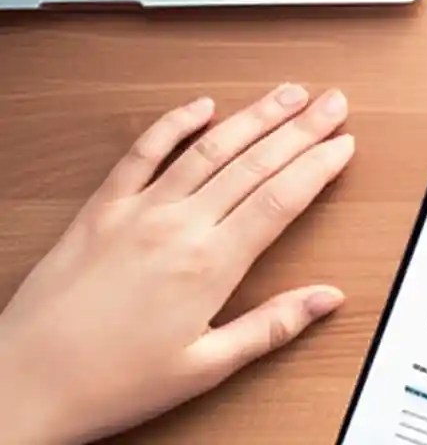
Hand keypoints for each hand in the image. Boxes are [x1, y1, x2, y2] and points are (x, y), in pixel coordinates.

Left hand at [0, 85, 354, 443]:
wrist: (25, 383)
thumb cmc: (111, 382)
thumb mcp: (205, 366)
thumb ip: (271, 326)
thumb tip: (326, 299)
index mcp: (210, 265)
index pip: (281, 198)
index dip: (318, 165)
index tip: (344, 144)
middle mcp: (178, 227)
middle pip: (255, 163)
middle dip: (301, 129)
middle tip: (333, 103)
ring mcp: (138, 212)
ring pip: (209, 149)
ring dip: (253, 117)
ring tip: (287, 95)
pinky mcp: (101, 209)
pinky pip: (142, 153)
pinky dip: (174, 124)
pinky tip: (202, 107)